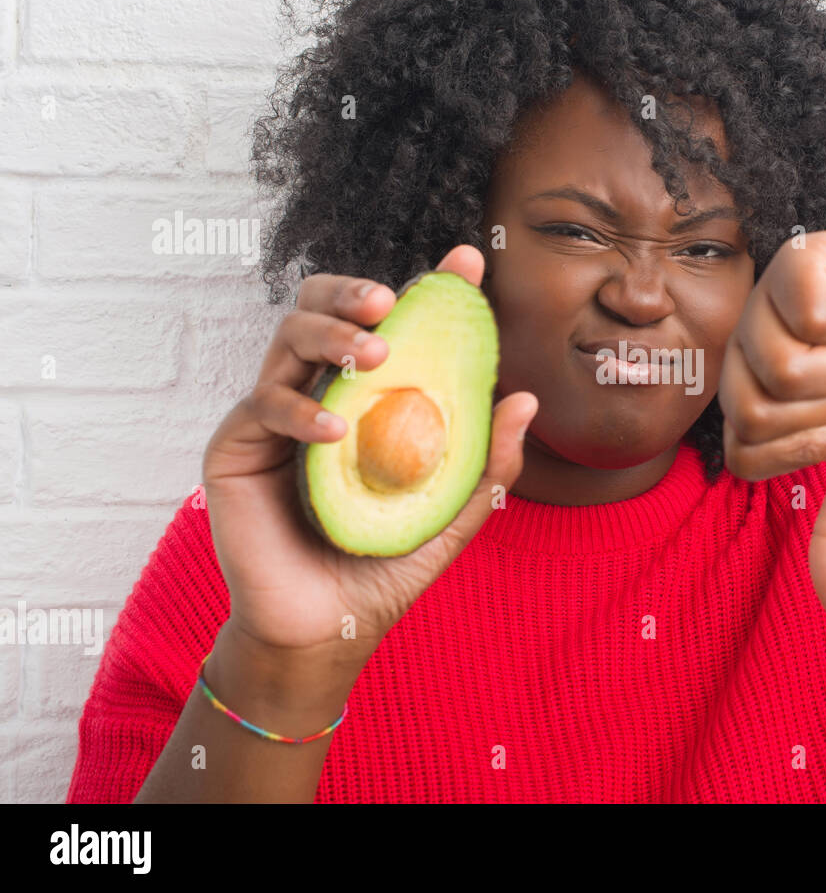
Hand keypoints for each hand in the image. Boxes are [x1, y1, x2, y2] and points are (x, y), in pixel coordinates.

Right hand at [201, 245, 537, 663]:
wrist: (325, 630)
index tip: (466, 262)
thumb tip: (524, 399)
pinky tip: (337, 431)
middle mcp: (317, 393)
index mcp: (368, 398)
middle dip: (354, 291)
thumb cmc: (384, 567)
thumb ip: (486, 462)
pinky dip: (301, 411)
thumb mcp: (450, 513)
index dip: (426, 288)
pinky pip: (263, 406)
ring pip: (287, 338)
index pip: (391, 328)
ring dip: (331, 334)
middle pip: (321, 308)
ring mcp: (272, 418)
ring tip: (373, 356)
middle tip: (391, 303)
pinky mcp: (235, 448)